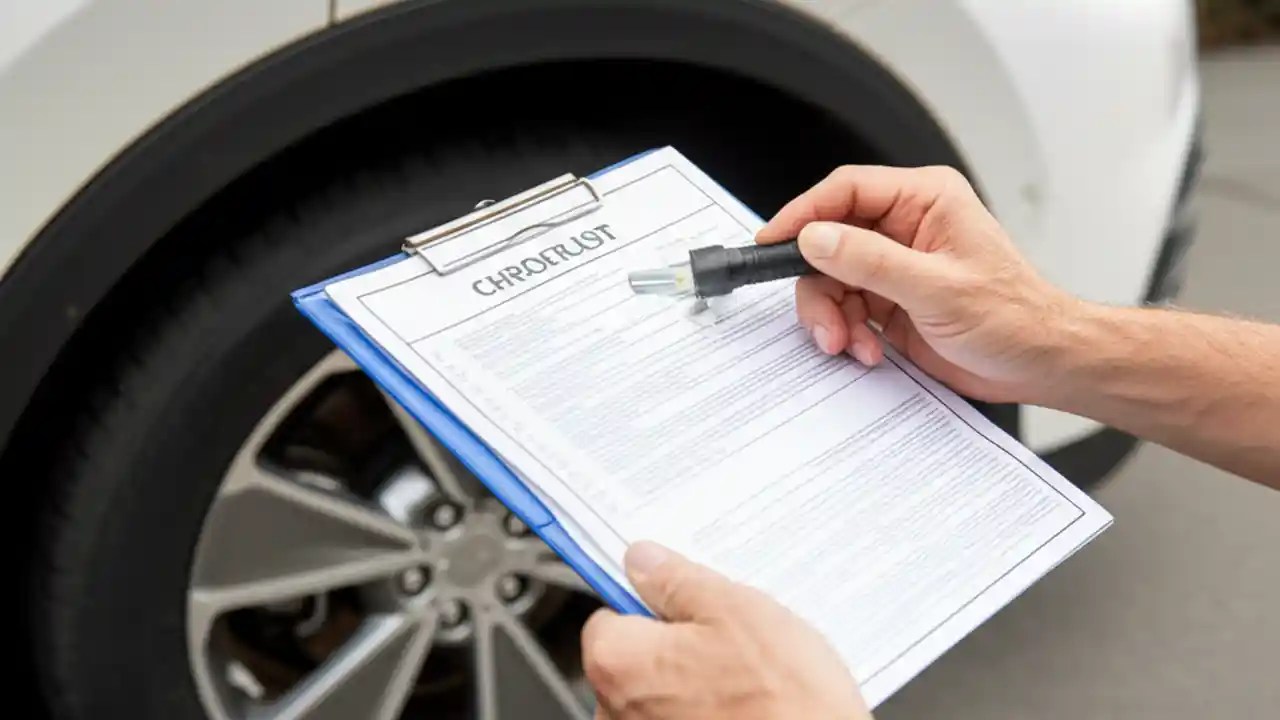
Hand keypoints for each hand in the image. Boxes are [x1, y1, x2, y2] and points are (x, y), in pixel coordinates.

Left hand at [581, 541, 870, 719]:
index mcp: (618, 661)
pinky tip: (744, 710)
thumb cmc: (782, 700)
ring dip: (692, 686)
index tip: (678, 600)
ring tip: (746, 681)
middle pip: (633, 660)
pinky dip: (704, 716)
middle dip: (674, 647)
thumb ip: (676, 581)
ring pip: (659, 697)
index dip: (648, 604)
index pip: (607, 616)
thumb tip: (644, 561)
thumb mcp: (735, 611)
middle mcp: (616, 712)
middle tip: (728, 641)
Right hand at [757, 165, 1080, 404]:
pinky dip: (846, 333)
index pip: (846, 191)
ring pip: (831, 280)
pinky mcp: (891, 301)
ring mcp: (896, 266)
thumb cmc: (1015, 318)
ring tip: (849, 343)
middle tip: (823, 321)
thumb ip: (870, 261)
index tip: (773, 240)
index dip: (804, 214)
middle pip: (829, 241)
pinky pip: (845, 309)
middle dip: (819, 285)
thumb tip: (816, 238)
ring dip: (832, 316)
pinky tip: (868, 349)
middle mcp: (906, 228)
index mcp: (924, 201)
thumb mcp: (937, 289)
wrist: (1040, 363)